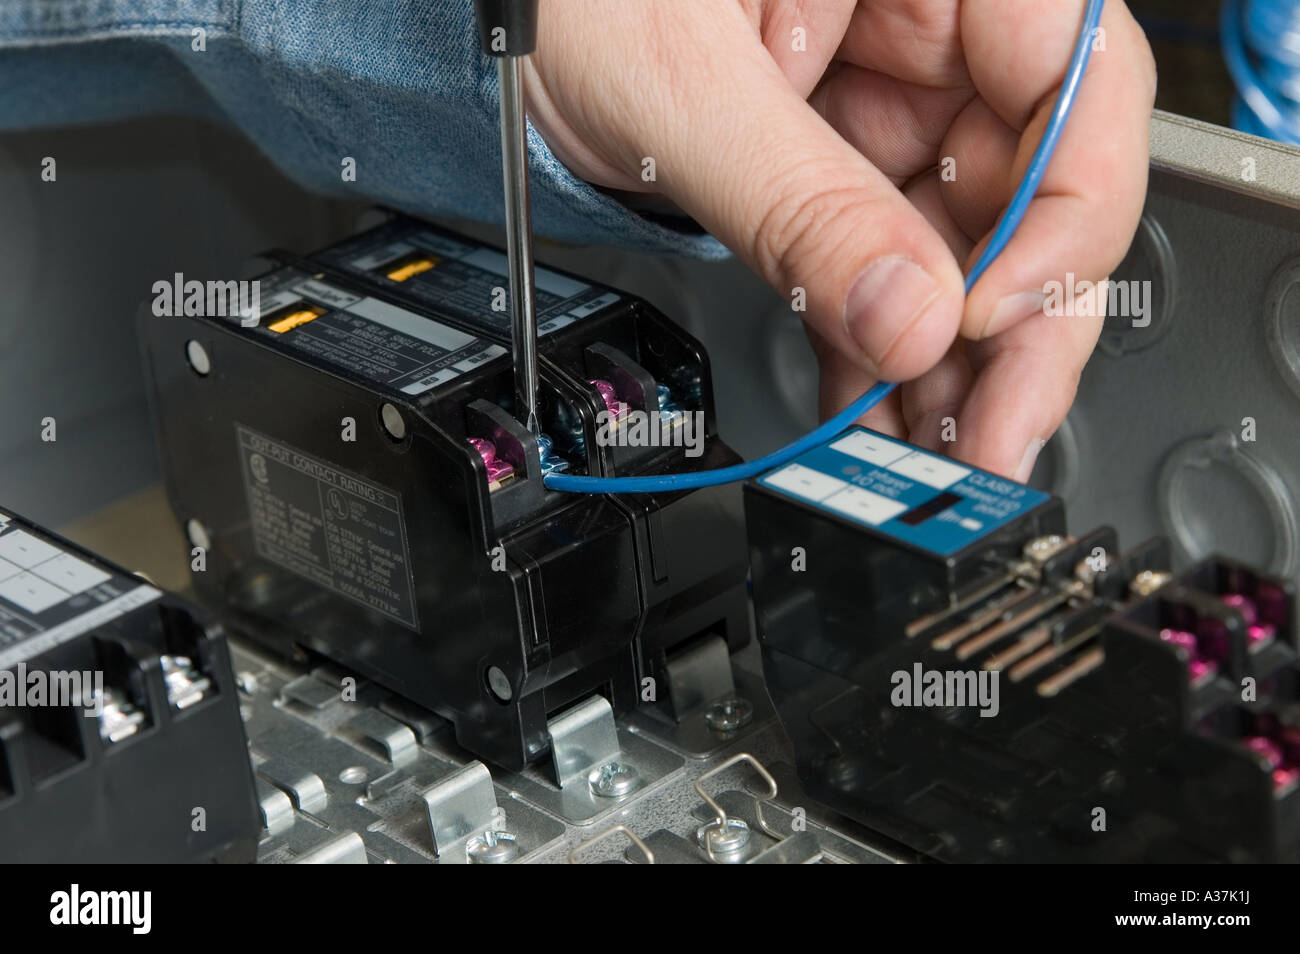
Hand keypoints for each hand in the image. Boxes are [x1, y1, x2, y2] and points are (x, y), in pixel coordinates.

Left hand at [523, 0, 1154, 478]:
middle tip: (990, 434)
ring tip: (928, 457)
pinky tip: (870, 416)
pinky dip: (878, 354)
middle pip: (1033, 185)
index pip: (1075, 75)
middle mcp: (924, 30)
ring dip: (949, 367)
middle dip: (1017, 328)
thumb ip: (798, 201)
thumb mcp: (682, 85)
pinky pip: (883, 274)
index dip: (1066, 209)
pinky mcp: (831, 174)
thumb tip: (906, 318)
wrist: (487, 20)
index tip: (992, 312)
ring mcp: (882, 109)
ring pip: (963, 250)